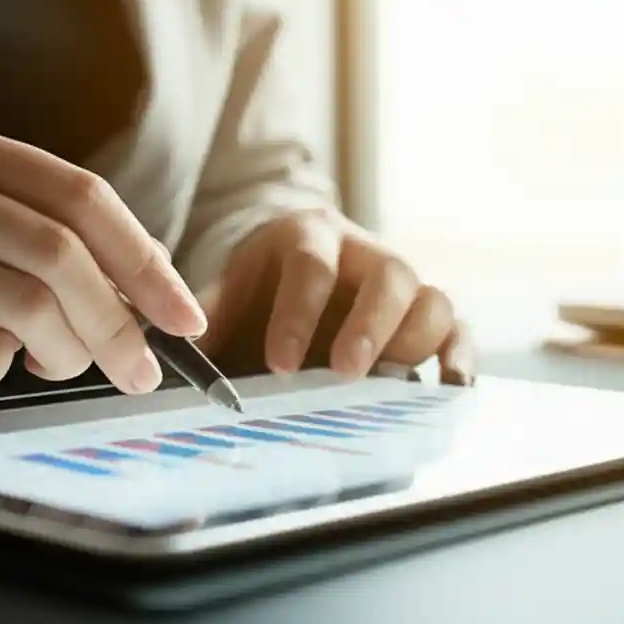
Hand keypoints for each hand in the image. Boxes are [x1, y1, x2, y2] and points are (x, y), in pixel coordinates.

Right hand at [0, 120, 205, 393]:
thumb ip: (68, 244)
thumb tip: (163, 297)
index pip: (80, 195)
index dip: (145, 260)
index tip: (186, 318)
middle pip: (58, 251)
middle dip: (117, 322)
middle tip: (140, 371)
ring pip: (27, 303)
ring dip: (66, 353)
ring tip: (57, 365)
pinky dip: (4, 370)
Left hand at [196, 209, 474, 384]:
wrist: (290, 282)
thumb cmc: (257, 295)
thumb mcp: (225, 300)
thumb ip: (201, 322)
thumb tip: (163, 356)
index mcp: (308, 237)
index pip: (312, 265)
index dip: (298, 313)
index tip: (279, 363)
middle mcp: (364, 252)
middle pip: (389, 274)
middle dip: (368, 326)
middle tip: (343, 371)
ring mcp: (403, 283)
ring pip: (430, 298)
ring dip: (413, 342)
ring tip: (387, 384)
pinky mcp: (427, 315)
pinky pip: (459, 329)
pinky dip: (460, 356)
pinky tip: (450, 386)